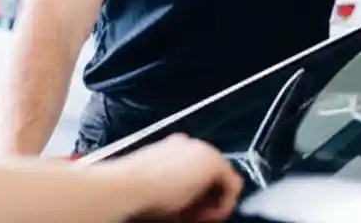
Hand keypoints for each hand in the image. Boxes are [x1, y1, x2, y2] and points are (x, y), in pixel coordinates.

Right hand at [105, 134, 242, 221]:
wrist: (128, 186)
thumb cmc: (135, 192)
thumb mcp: (161, 194)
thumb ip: (178, 194)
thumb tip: (187, 209)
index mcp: (173, 149)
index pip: (195, 173)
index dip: (193, 199)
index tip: (183, 214)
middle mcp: (189, 145)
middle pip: (212, 177)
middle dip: (205, 201)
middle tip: (191, 218)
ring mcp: (203, 150)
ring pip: (223, 181)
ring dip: (212, 204)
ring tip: (192, 218)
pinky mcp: (214, 161)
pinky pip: (232, 187)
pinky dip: (222, 205)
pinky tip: (203, 216)